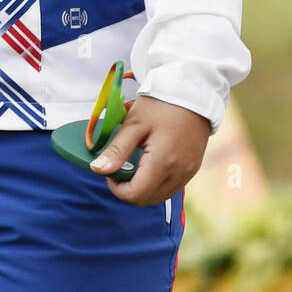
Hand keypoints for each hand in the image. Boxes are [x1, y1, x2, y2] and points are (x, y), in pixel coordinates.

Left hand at [87, 95, 210, 205]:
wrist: (193, 91)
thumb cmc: (161, 104)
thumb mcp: (135, 123)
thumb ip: (117, 150)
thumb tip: (97, 169)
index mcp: (162, 163)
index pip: (135, 195)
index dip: (116, 188)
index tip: (110, 170)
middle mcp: (178, 173)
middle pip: (147, 200)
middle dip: (128, 189)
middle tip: (120, 167)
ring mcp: (188, 172)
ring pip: (160, 196)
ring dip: (143, 188)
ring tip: (134, 164)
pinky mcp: (193, 168)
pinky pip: (172, 187)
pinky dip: (157, 183)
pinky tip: (150, 163)